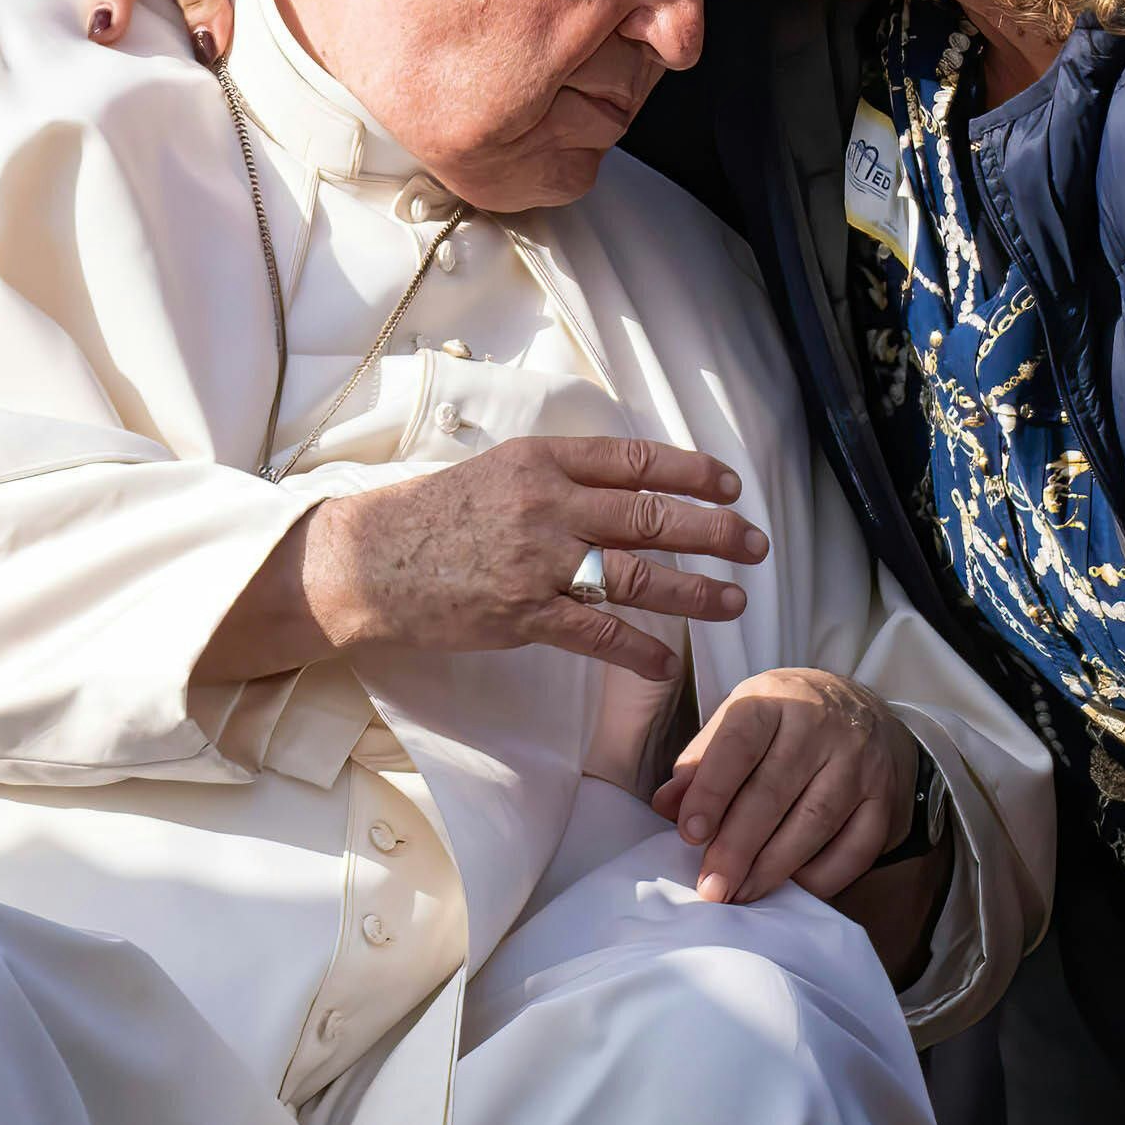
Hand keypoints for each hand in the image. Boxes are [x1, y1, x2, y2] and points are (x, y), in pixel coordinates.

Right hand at [277, 436, 766, 683]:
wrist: (368, 561)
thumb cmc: (432, 515)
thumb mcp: (498, 471)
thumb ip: (560, 475)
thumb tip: (626, 484)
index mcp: (543, 460)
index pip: (636, 460)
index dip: (692, 472)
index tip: (730, 484)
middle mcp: (548, 504)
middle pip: (652, 514)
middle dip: (714, 530)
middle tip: (756, 545)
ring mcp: (538, 561)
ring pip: (638, 574)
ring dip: (696, 591)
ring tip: (735, 602)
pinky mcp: (523, 614)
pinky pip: (597, 633)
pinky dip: (638, 650)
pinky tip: (666, 664)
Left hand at [652, 668, 921, 904]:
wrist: (862, 714)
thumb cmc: (785, 723)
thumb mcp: (740, 720)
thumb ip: (702, 760)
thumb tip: (666, 806)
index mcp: (776, 698)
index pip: (740, 743)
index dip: (711, 790)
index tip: (689, 834)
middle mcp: (823, 725)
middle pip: (775, 791)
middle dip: (738, 846)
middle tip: (711, 887)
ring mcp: (860, 763)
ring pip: (814, 822)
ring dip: (772, 868)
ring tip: (741, 894)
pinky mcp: (883, 801)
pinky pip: (854, 849)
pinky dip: (820, 877)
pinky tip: (791, 890)